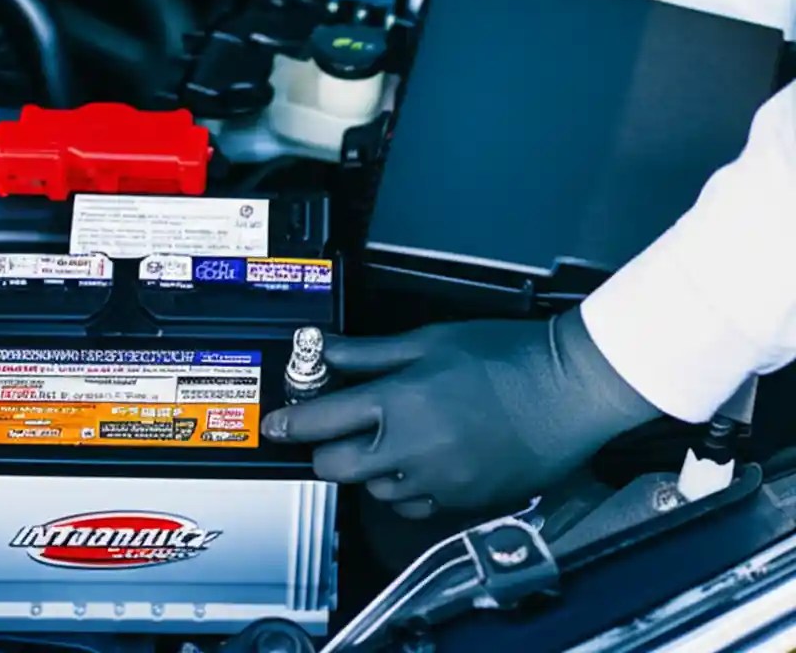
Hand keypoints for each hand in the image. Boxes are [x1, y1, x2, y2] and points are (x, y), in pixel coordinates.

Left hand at [262, 309, 660, 517]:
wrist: (570, 389)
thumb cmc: (508, 357)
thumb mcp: (430, 341)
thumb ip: (369, 353)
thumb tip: (323, 349)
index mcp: (399, 401)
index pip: (322, 421)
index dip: (289, 424)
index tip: (276, 426)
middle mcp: (413, 447)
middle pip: (336, 468)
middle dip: (323, 452)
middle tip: (328, 434)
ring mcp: (439, 479)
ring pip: (374, 490)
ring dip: (367, 469)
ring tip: (386, 439)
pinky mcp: (463, 499)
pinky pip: (413, 505)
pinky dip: (404, 489)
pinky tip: (415, 462)